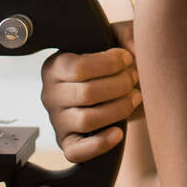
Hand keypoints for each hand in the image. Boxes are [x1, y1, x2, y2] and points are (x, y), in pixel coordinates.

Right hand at [40, 20, 141, 162]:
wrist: (115, 88)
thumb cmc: (113, 63)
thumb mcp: (117, 40)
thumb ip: (127, 35)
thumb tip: (132, 50)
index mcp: (56, 66)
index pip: (78, 67)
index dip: (109, 63)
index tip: (128, 58)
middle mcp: (50, 94)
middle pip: (86, 93)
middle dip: (120, 84)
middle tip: (135, 77)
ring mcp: (57, 120)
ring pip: (87, 120)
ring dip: (119, 109)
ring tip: (134, 97)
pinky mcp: (67, 143)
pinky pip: (77, 151)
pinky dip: (100, 144)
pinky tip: (119, 132)